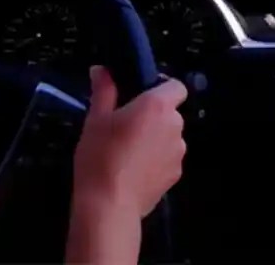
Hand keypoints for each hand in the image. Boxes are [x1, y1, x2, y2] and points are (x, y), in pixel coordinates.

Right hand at [67, 66, 186, 263]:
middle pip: (171, 113)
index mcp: (157, 105)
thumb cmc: (100, 156)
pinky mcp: (176, 174)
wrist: (109, 205)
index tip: (141, 98)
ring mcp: (178, 151)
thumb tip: (101, 70)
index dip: (162, 89)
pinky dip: (157, 160)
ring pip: (170, 137)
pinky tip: (135, 171)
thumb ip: (103, 90)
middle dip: (154, 117)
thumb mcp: (95, 119)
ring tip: (129, 152)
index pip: (176, 86)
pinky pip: (168, 158)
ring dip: (156, 139)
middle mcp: (175, 125)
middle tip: (127, 127)